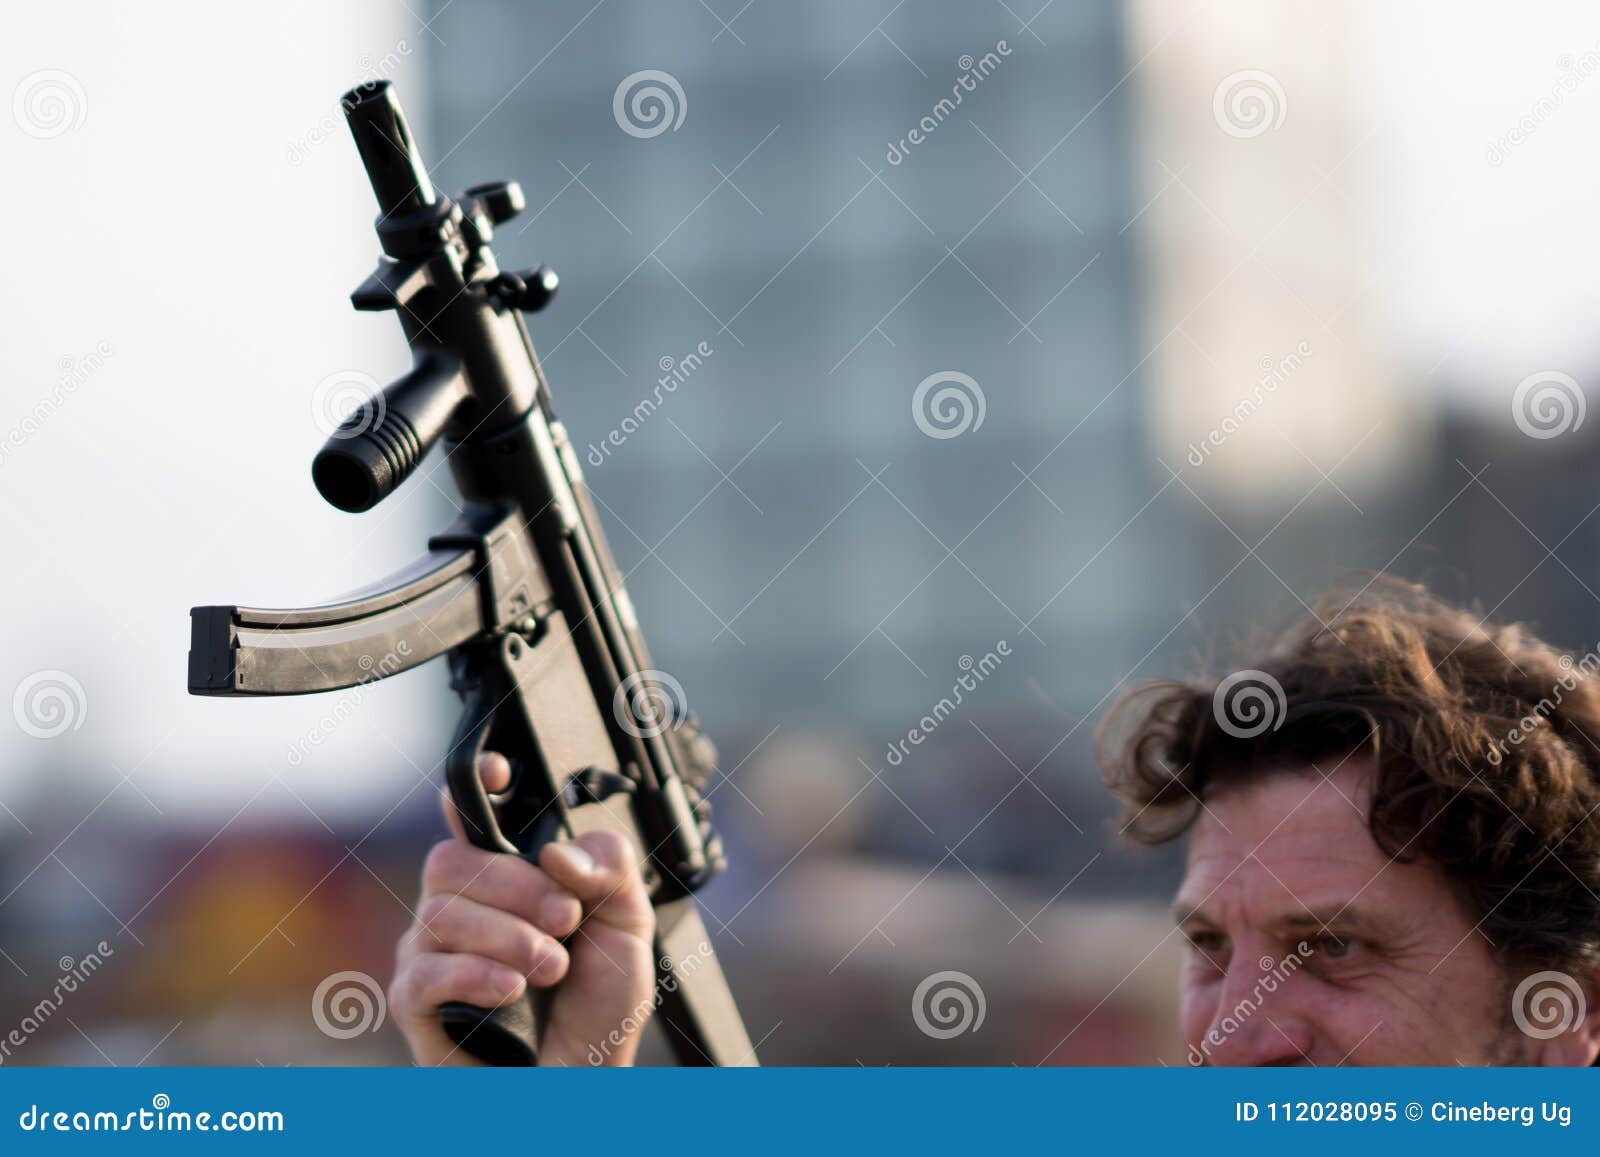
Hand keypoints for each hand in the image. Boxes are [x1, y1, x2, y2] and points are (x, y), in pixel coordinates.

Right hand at [390, 753, 656, 1065]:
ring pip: (441, 913)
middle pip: (453, 860)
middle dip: (519, 887)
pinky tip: (512, 990)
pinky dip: (476, 975)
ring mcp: (430, 951)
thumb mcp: (628, 922)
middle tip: (566, 922)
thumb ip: (609, 869)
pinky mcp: (415, 1002)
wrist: (587, 1076)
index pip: (472, 812)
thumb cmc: (598, 1001)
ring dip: (510, 939)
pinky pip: (425, 969)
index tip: (498, 773)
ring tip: (551, 968)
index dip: (475, 785)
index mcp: (507, 874)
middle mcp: (461, 904)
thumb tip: (556, 854)